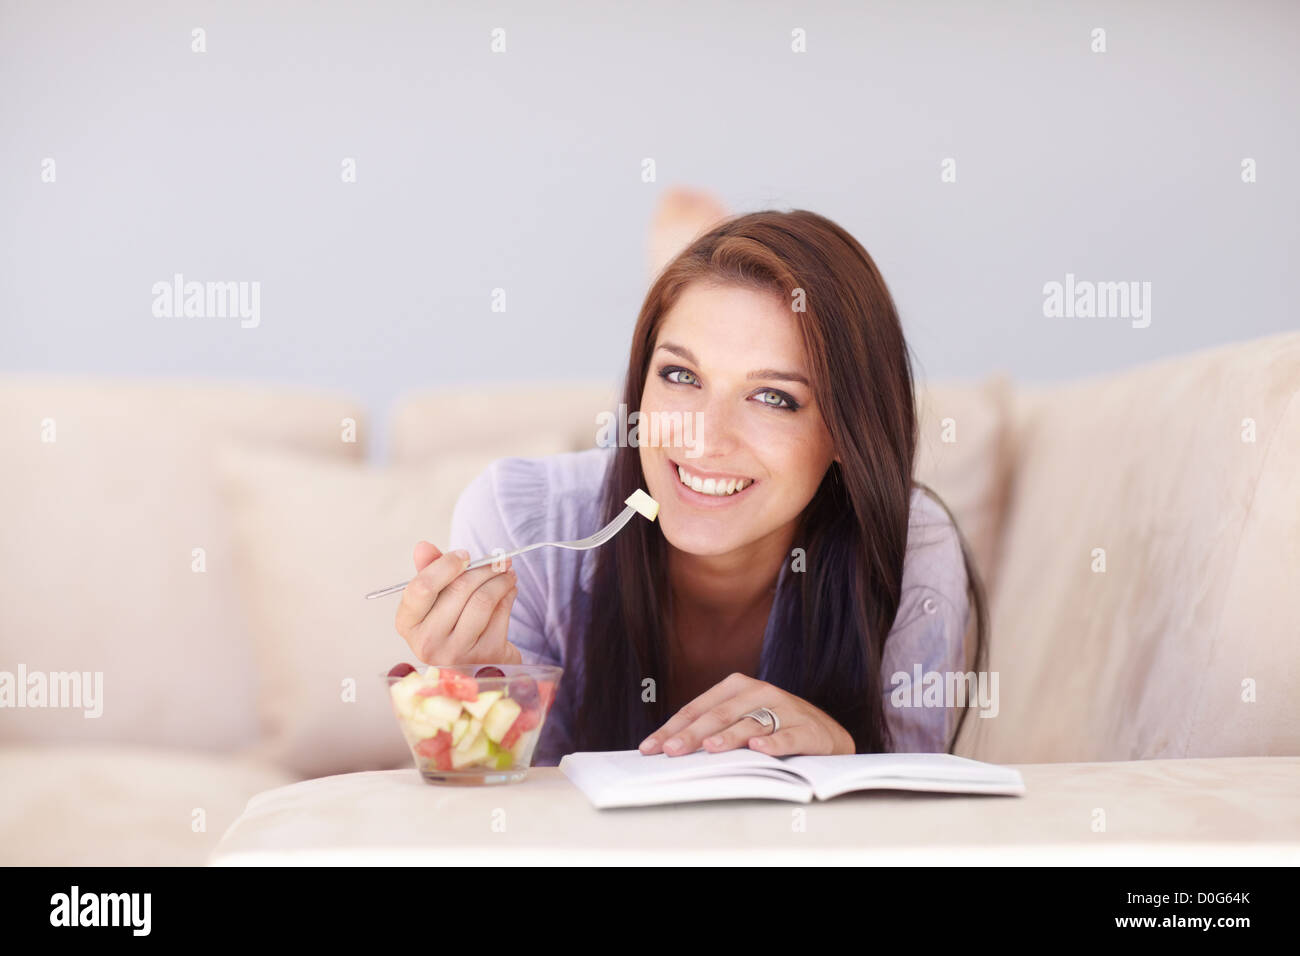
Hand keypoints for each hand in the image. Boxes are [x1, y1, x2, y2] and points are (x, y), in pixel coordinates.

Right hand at [394, 541, 522, 665]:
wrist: (476, 663)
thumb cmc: (452, 624)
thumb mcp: (435, 599)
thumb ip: (429, 571)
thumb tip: (423, 547)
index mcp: (408, 625)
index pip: (421, 588)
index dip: (446, 565)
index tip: (465, 555)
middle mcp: (428, 644)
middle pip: (458, 590)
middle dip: (483, 568)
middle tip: (498, 560)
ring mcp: (458, 653)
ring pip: (483, 601)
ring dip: (500, 580)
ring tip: (506, 573)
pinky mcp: (487, 657)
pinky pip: (501, 614)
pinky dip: (509, 596)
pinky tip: (509, 590)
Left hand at [637, 672, 854, 757]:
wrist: (826, 735)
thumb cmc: (774, 728)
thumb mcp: (742, 720)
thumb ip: (712, 729)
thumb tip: (669, 748)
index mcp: (736, 687)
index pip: (696, 709)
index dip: (671, 729)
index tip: (649, 749)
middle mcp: (759, 692)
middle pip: (718, 715)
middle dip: (692, 735)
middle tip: (671, 751)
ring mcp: (784, 708)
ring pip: (750, 724)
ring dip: (729, 737)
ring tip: (710, 749)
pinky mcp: (806, 729)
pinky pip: (787, 737)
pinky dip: (773, 744)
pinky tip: (759, 750)